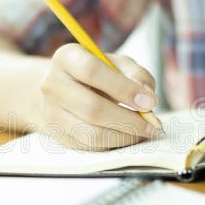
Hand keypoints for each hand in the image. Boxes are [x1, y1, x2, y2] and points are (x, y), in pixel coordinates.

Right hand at [39, 43, 161, 149]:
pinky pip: (90, 146)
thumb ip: (136, 74)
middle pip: (92, 108)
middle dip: (129, 120)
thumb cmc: (98, 74)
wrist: (66, 90)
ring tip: (143, 133)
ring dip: (124, 137)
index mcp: (67, 58)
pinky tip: (128, 137)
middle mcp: (53, 85)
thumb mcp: (117, 64)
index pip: (92, 71)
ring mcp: (52, 113)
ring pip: (91, 133)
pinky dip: (114, 145)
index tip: (150, 102)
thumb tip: (148, 98)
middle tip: (153, 125)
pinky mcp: (57, 135)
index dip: (124, 88)